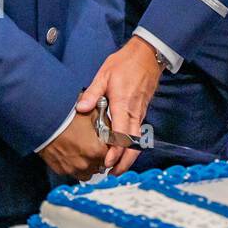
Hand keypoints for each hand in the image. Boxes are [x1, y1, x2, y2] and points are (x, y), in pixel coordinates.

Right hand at [37, 109, 105, 180]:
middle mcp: (86, 164)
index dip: (108, 148)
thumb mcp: (93, 113)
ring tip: (81, 150)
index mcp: (97, 151)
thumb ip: (106, 124)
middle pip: (100, 165)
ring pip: (88, 172)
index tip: (104, 143)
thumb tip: (112, 129)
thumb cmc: (66, 116)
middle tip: (92, 144)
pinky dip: (74, 165)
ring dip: (88, 164)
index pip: (112, 156)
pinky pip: (74, 172)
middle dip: (98, 156)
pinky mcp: (62, 170)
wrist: (42, 122)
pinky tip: (70, 152)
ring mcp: (73, 169)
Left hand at [77, 36, 163, 175]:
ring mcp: (140, 113)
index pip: (122, 133)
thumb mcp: (105, 74)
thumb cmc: (126, 63)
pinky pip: (137, 133)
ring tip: (116, 168)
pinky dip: (131, 146)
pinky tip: (121, 151)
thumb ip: (93, 93)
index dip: (116, 150)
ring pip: (137, 141)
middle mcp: (134, 112)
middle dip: (124, 161)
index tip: (107, 162)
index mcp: (123, 103)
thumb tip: (79, 109)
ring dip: (128, 157)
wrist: (147, 55)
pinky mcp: (141, 112)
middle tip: (112, 173)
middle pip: (133, 143)